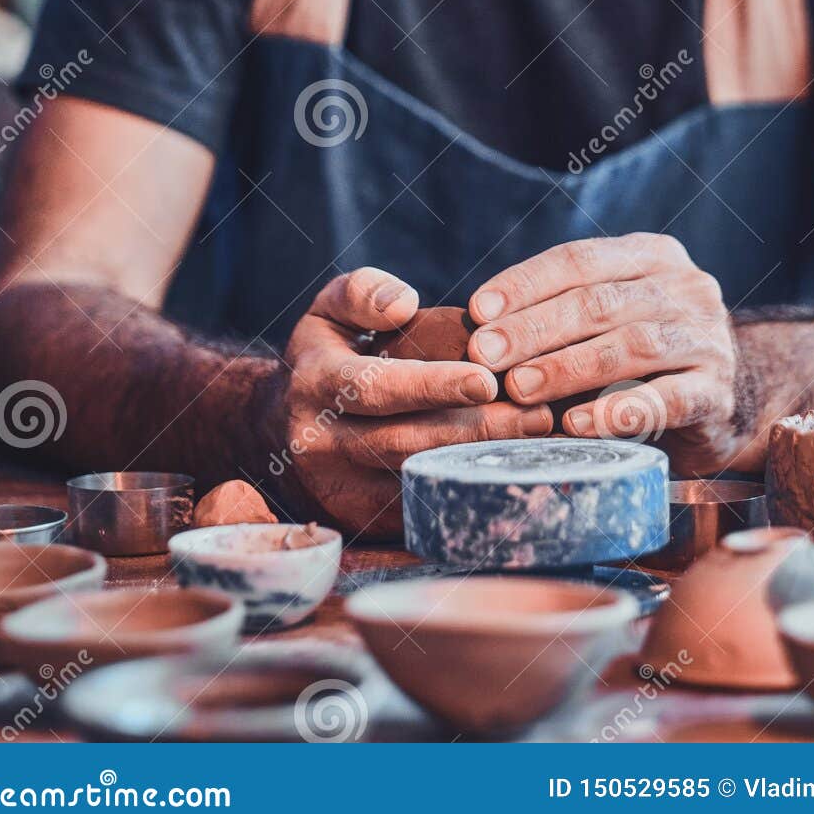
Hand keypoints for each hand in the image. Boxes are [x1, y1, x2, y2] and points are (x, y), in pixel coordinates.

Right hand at [279, 269, 552, 538]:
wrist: (276, 430)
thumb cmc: (321, 357)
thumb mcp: (327, 311)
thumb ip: (363, 292)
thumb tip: (404, 302)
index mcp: (316, 383)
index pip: (377, 386)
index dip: (433, 386)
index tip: (487, 380)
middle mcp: (320, 442)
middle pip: (406, 442)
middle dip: (477, 431)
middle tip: (538, 415)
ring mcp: (339, 489)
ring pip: (417, 483)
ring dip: (479, 465)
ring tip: (536, 445)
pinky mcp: (361, 521)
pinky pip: (419, 513)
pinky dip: (466, 494)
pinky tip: (509, 474)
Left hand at [466, 234, 739, 474]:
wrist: (724, 396)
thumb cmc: (645, 353)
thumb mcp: (610, 315)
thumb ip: (562, 311)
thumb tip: (481, 329)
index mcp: (652, 255)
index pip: (580, 259)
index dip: (526, 283)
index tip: (478, 311)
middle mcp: (685, 288)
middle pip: (600, 301)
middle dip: (535, 327)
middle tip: (486, 354)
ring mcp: (707, 338)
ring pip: (631, 345)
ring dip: (568, 367)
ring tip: (521, 388)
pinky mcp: (717, 393)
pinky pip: (666, 399)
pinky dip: (619, 410)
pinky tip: (578, 424)